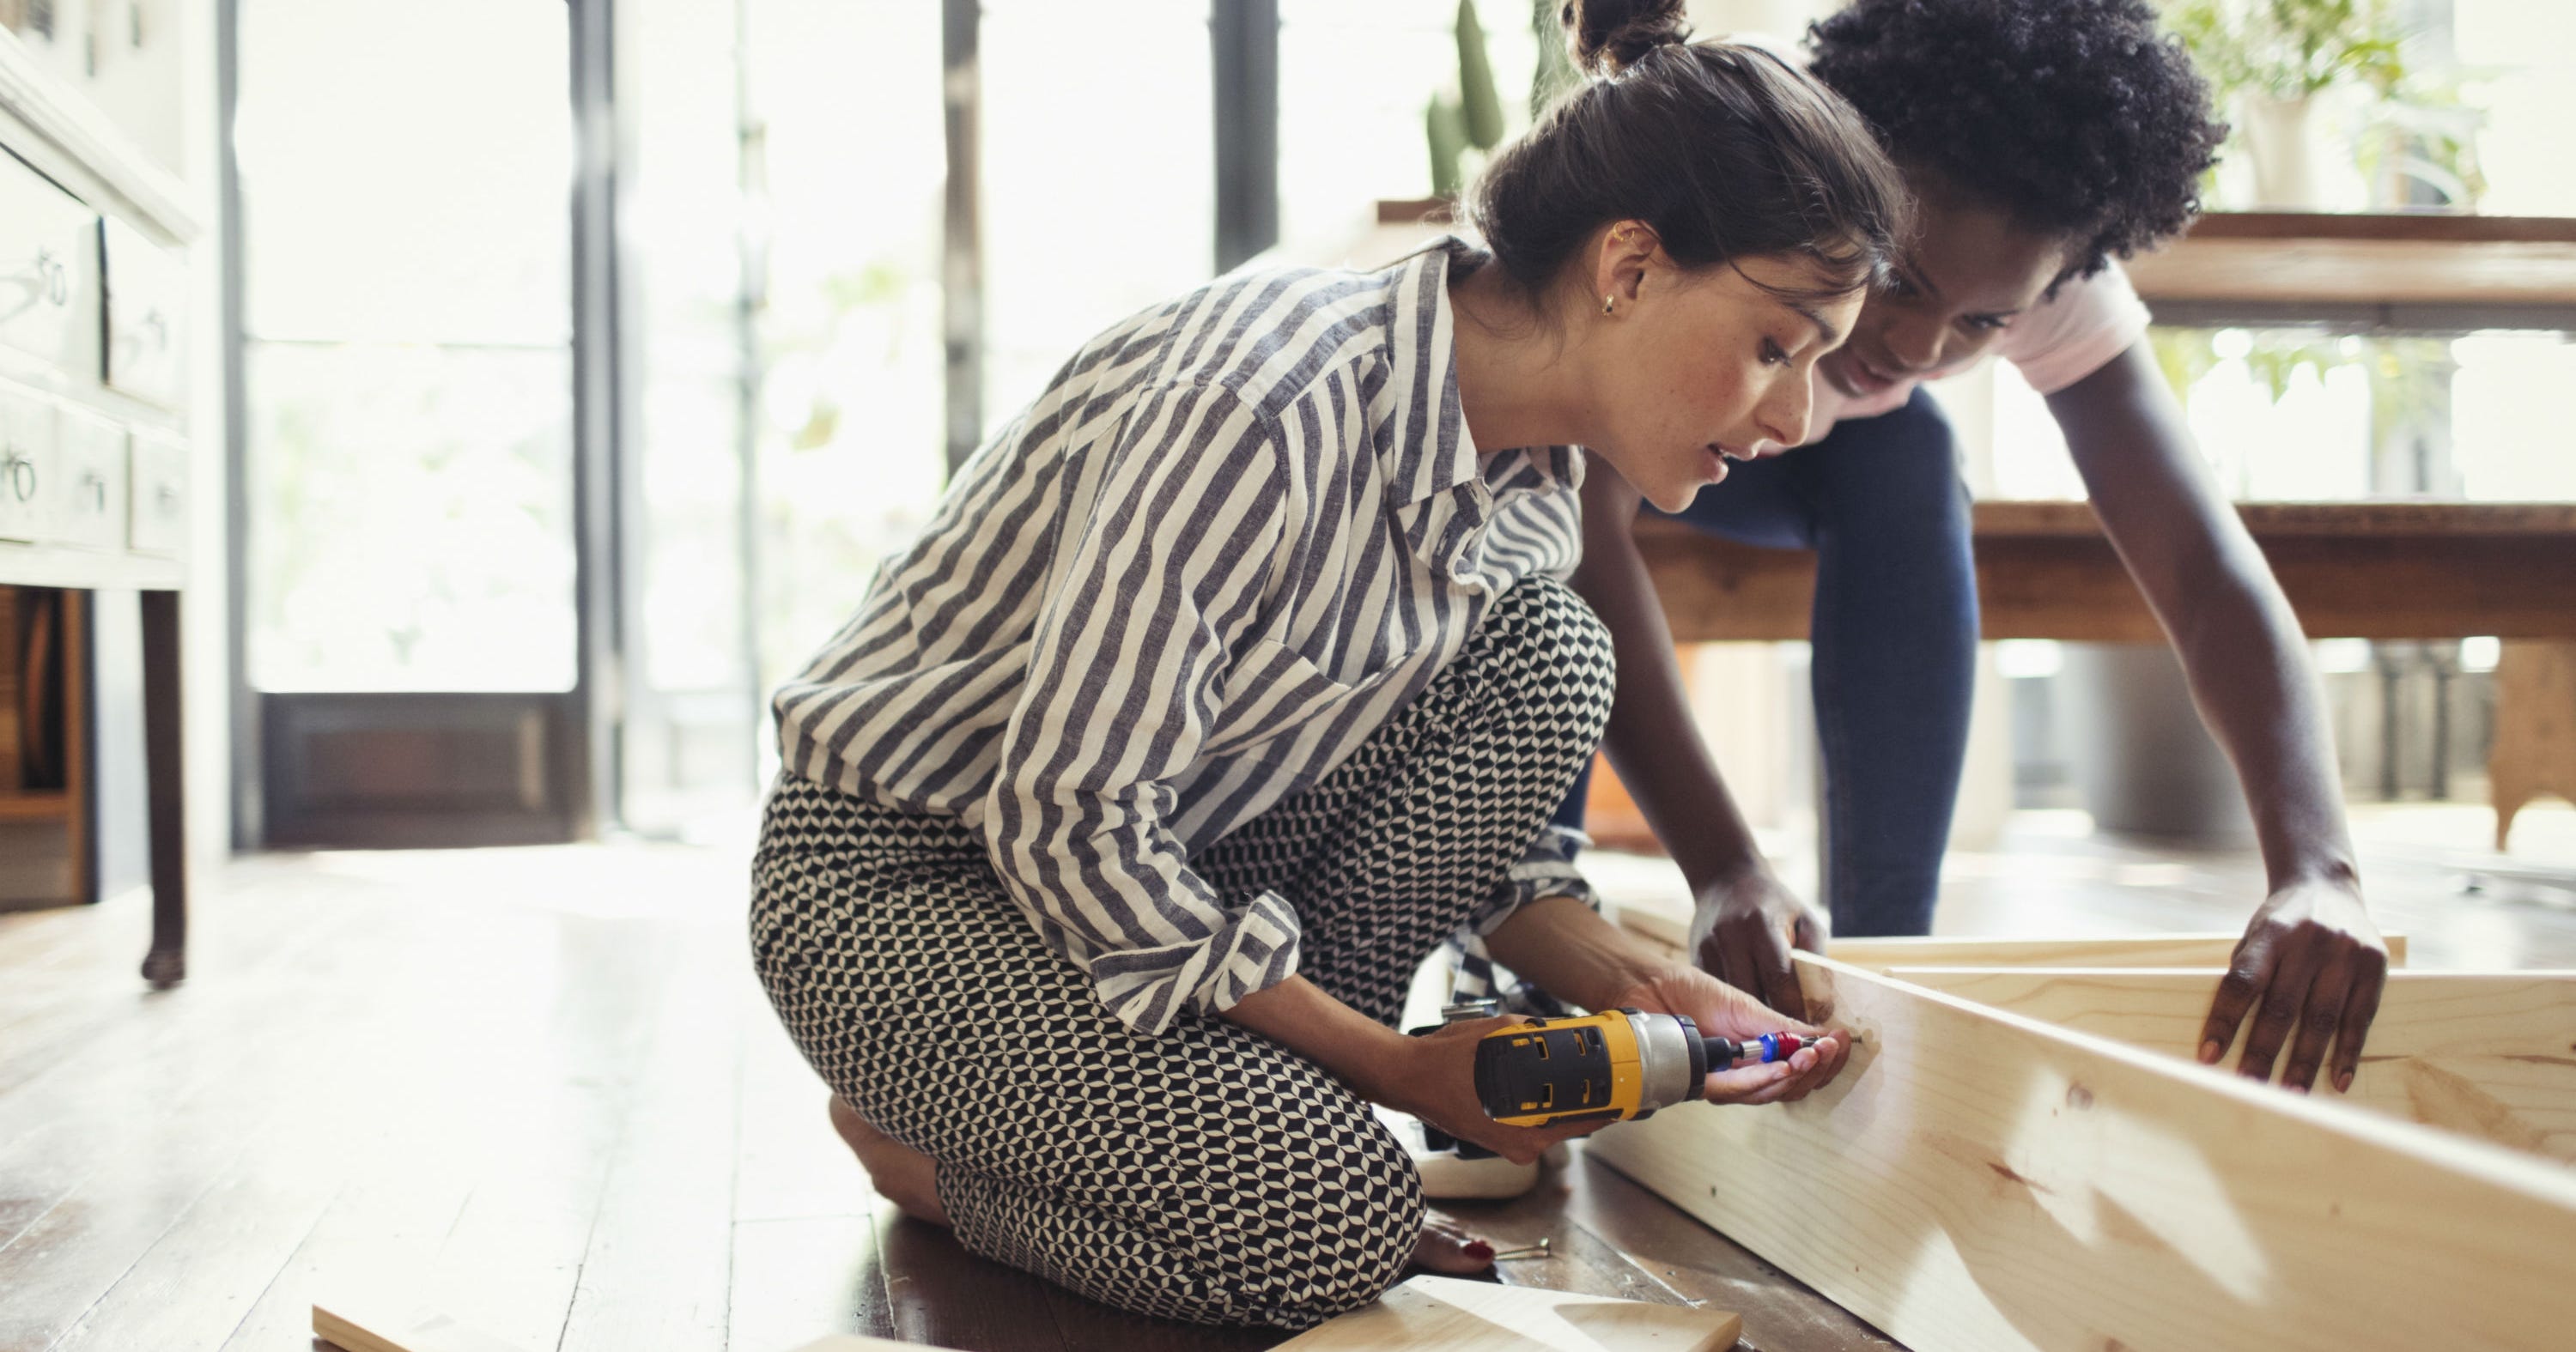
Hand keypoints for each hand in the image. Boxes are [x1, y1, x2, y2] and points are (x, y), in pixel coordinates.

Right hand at [1377, 1017, 1618, 1163]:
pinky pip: (1531, 1125)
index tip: (1629, 1095)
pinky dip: (1538, 1107)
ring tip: (1567, 1079)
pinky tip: (1534, 1086)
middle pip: (1574, 1123)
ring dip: (1561, 1104)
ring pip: (1553, 1124)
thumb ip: (1538, 1033)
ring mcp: (1510, 1146)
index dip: (1613, 1106)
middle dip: (1587, 1100)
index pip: (1589, 1121)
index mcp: (1530, 1126)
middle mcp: (1524, 1144)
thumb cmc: (1447, 1057)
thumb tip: (1569, 1029)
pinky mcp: (1498, 1142)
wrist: (1408, 1078)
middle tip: (1601, 1078)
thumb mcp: (1499, 1032)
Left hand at [1606, 961, 1852, 1104]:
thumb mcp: (1747, 1006)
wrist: (1649, 985)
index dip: (1823, 1062)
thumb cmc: (1692, 992)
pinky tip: (1781, 1067)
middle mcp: (1741, 1075)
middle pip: (1788, 1089)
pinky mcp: (1699, 1083)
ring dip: (1792, 1076)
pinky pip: (1735, 1089)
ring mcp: (1720, 1082)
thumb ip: (1782, 1027)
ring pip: (1766, 1093)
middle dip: (1814, 1071)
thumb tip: (1823, 1037)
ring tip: (1809, 1057)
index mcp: (1757, 1056)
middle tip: (1828, 1051)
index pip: (1799, 1072)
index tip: (1842, 1043)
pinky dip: (1761, 1079)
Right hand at [1688, 865, 1828, 1023]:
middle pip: (1750, 995)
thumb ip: (1817, 959)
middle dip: (1770, 1023)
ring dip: (1748, 1020)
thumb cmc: (1774, 903)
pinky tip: (1745, 1018)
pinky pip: (1714, 994)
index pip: (1779, 979)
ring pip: (1728, 1000)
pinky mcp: (1695, 958)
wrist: (1725, 877)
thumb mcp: (1804, 920)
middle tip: (1789, 1043)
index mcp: (1762, 925)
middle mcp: (1731, 937)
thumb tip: (1824, 1006)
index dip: (1794, 1011)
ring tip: (1768, 1034)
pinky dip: (1730, 1009)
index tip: (1808, 1032)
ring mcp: (1708, 947)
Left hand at [2199, 876, 2386, 1092]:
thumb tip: (2223, 1035)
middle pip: (2283, 1008)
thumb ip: (2246, 976)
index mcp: (2271, 934)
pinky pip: (2361, 1018)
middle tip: (2249, 1087)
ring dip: (2305, 1061)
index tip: (2208, 1056)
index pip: (2243, 982)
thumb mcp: (2254, 937)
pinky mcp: (2376, 965)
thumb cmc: (2280, 925)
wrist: (2327, 887)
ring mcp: (2347, 953)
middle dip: (2263, 1052)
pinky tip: (2337, 1080)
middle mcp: (2310, 942)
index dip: (2224, 1021)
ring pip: (2323, 1019)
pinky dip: (2348, 1053)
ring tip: (2291, 1093)